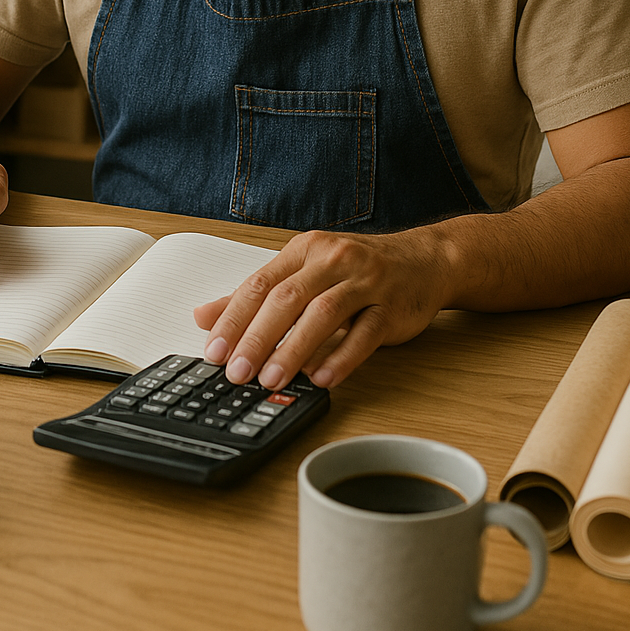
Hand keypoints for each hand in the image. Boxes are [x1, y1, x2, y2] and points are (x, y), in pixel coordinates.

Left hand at [193, 227, 450, 390]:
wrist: (426, 259)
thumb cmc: (359, 269)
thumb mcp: (305, 272)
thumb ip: (256, 295)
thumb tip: (203, 315)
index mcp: (305, 250)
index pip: (260, 283)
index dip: (234, 319)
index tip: (215, 351)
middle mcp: (333, 259)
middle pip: (287, 298)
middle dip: (258, 338)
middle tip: (238, 372)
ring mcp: (366, 281)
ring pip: (323, 313)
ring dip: (294, 349)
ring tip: (272, 380)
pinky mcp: (393, 306)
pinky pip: (365, 333)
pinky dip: (341, 357)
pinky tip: (321, 379)